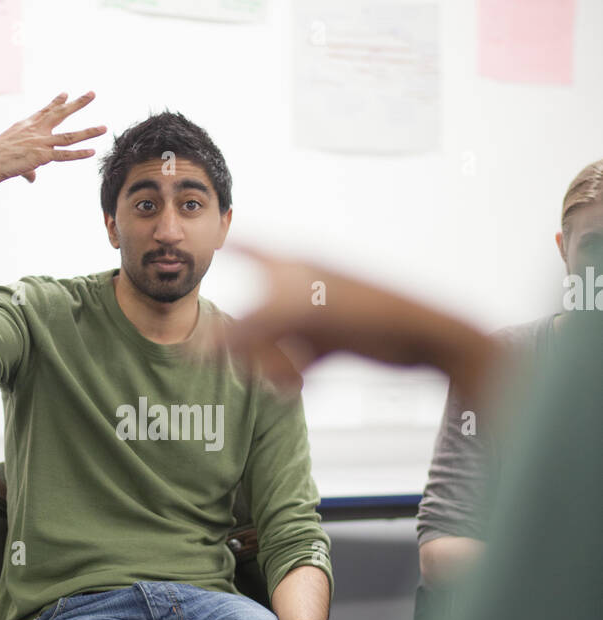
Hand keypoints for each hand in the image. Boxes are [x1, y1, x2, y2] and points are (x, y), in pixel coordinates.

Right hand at [0, 91, 106, 184]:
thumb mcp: (12, 157)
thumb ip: (28, 168)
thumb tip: (33, 178)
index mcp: (26, 125)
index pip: (45, 111)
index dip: (57, 102)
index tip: (66, 94)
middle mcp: (36, 130)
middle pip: (61, 114)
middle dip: (78, 104)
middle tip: (92, 94)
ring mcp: (40, 142)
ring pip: (70, 136)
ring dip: (88, 132)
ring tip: (104, 128)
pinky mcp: (42, 156)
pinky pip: (65, 155)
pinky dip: (79, 154)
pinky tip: (92, 151)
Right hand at [213, 239, 497, 396]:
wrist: (421, 334)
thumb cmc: (364, 311)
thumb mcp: (297, 318)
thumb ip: (247, 334)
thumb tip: (199, 349)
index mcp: (292, 265)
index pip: (248, 247)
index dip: (226, 243)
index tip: (209, 239)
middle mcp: (300, 287)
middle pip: (252, 314)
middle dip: (251, 344)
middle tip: (258, 362)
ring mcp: (315, 316)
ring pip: (271, 342)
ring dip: (274, 364)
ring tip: (290, 376)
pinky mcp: (330, 342)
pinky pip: (294, 359)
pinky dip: (293, 373)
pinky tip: (303, 381)